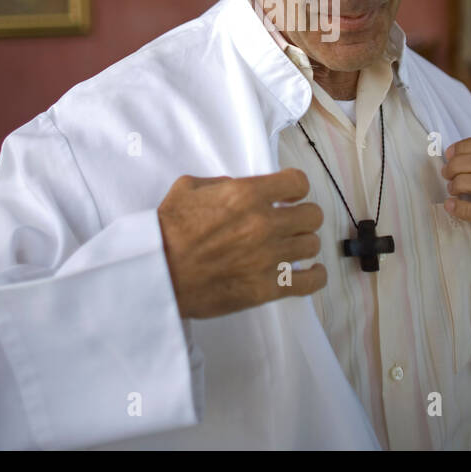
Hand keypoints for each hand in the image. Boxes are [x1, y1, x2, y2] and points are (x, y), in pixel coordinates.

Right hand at [157, 169, 326, 318]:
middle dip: (302, 216)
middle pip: (311, 215)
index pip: (298, 183)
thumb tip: (242, 188)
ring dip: (303, 244)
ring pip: (312, 245)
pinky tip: (309, 272)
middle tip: (290, 222)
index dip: (295, 188)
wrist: (156, 273)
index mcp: (247, 195)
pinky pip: (310, 281)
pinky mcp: (266, 288)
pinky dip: (314, 276)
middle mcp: (264, 224)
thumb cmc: (168, 230)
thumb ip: (223, 184)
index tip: (289, 196)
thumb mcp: (189, 188)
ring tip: (292, 247)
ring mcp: (268, 258)